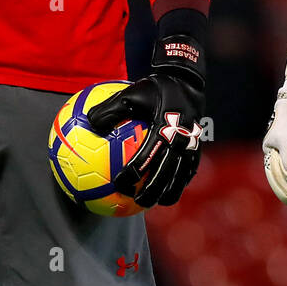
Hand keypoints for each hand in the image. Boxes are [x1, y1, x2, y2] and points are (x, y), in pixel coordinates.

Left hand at [88, 33, 205, 207]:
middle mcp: (180, 137)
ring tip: (155, 204)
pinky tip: (169, 192)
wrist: (186, 81)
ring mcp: (192, 143)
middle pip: (166, 171)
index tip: (119, 183)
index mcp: (164, 126)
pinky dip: (179, 182)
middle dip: (152, 189)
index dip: (133, 172)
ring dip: (168, 191)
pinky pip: (189, 169)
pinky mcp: (197, 146)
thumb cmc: (154, 88)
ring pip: (181, 174)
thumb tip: (89, 122)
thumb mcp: (130, 93)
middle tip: (137, 201)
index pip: (147, 155)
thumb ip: (110, 109)